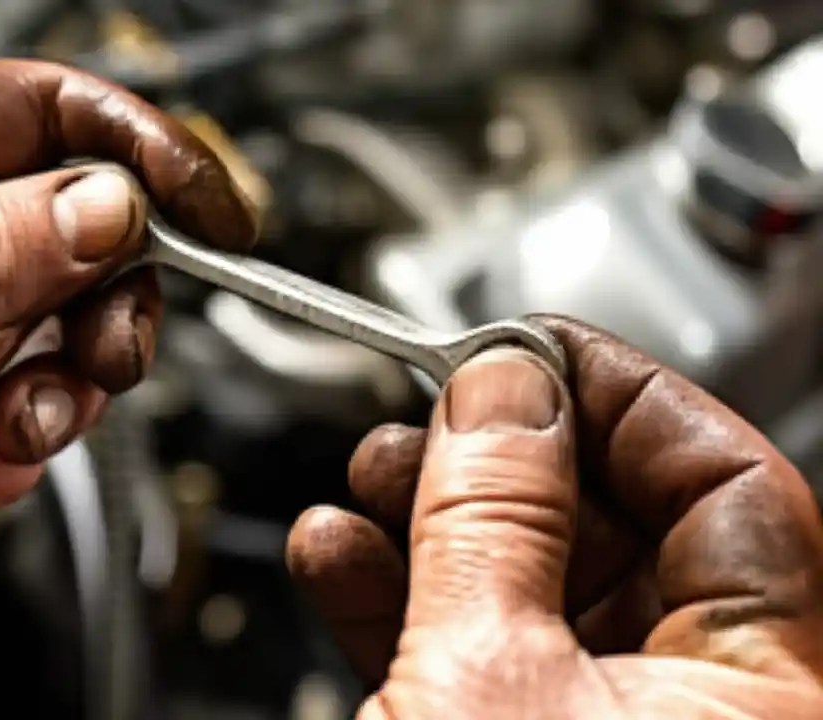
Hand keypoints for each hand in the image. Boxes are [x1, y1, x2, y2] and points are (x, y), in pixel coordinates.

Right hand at [287, 317, 822, 717]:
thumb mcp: (487, 673)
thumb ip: (496, 518)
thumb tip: (506, 389)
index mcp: (765, 697)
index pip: (731, 487)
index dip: (625, 394)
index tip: (532, 346)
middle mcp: (701, 713)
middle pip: (620, 531)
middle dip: (501, 458)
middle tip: (435, 408)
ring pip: (532, 591)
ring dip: (429, 524)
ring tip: (366, 480)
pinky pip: (472, 658)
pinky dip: (399, 605)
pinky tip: (339, 558)